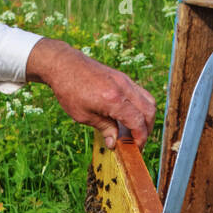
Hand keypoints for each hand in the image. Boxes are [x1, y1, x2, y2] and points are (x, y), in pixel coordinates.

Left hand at [26, 37, 155, 148]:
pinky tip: (127, 116)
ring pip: (148, 100)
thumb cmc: (69, 90)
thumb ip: (104, 128)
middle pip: (149, 111)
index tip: (136, 148)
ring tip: (134, 130)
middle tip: (137, 141)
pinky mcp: (122, 78)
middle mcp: (124, 88)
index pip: (138, 121)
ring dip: (146, 117)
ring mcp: (125, 80)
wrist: (63, 65)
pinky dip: (139, 107)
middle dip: (147, 129)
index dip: (141, 138)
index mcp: (114, 99)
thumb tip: (114, 143)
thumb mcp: (83, 116)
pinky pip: (140, 93)